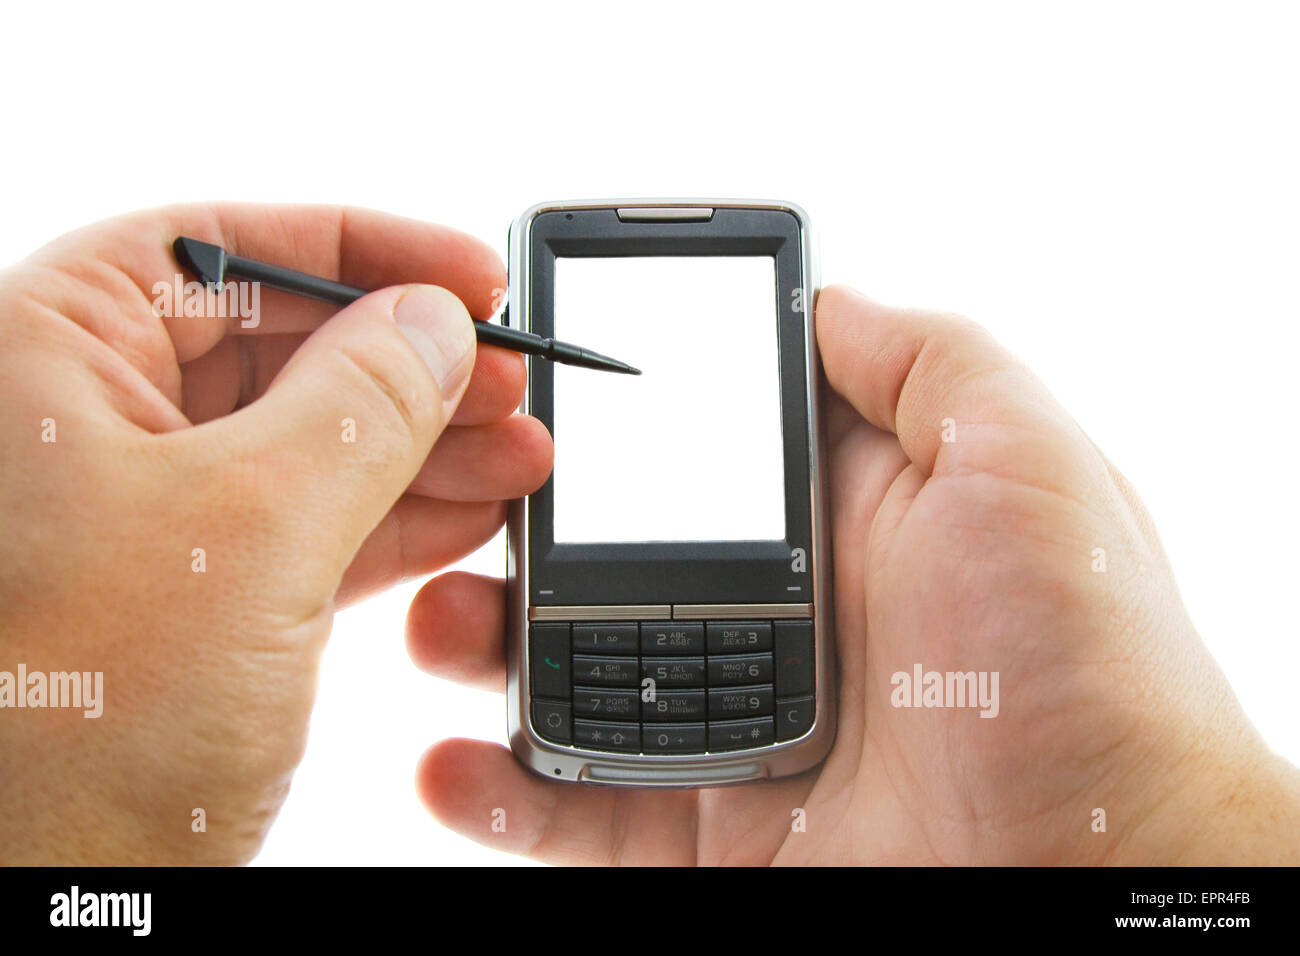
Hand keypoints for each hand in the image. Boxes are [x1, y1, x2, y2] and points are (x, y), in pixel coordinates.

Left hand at [0, 204, 552, 863]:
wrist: (33, 898)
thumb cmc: (73, 724)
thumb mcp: (252, 529)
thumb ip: (362, 405)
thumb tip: (435, 324)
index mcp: (47, 354)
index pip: (223, 246)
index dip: (366, 251)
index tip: (472, 277)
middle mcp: (80, 420)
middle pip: (278, 346)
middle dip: (411, 370)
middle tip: (511, 385)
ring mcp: (133, 513)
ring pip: (303, 442)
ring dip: (422, 450)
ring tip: (521, 460)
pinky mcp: (181, 593)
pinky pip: (302, 525)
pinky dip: (391, 522)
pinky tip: (469, 518)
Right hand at [410, 285, 1299, 864]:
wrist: (1094, 878)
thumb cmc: (1087, 667)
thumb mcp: (1027, 467)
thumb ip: (928, 365)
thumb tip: (825, 301)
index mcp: (844, 518)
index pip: (705, 444)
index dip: (622, 413)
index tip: (535, 385)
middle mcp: (779, 609)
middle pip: (615, 553)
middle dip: (523, 527)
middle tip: (455, 502)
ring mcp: (733, 715)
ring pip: (575, 669)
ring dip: (486, 644)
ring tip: (434, 621)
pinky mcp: (708, 824)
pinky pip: (580, 805)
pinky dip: (503, 786)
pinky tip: (452, 759)